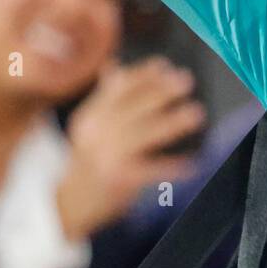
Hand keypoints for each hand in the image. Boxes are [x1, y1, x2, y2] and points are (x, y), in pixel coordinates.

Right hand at [57, 57, 204, 240]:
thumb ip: (104, 97)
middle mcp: (96, 134)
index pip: (118, 89)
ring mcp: (106, 157)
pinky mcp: (119, 180)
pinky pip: (152, 170)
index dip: (142, 75)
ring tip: (197, 113)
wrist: (70, 203)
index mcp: (91, 116)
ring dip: (173, 123)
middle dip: (161, 92)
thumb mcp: (89, 127)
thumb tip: (114, 64)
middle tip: (186, 81)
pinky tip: (192, 163)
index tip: (165, 65)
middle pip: (133, 108)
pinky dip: (173, 166)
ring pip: (145, 135)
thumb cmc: (88, 159)